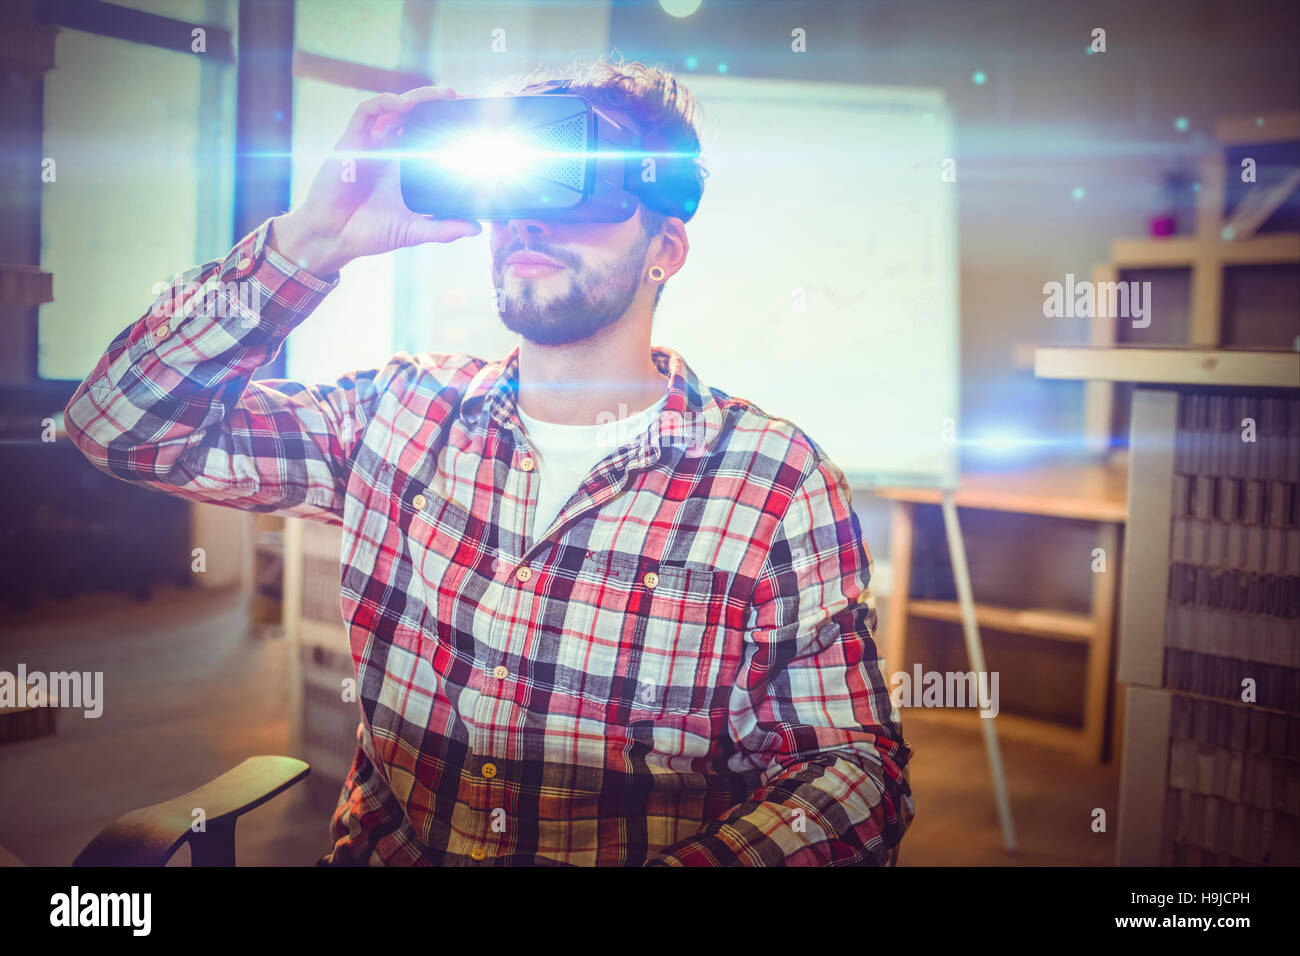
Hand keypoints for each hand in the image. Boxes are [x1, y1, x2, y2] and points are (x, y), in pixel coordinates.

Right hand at [271, 86, 480, 275]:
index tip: (478, 120)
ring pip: (397, 107)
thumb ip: (443, 229)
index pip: (434, 138)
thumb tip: (476, 228)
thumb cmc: (371, 232)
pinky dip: (384, 103)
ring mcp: (373, 144)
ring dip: (421, 97)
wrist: (334, 236)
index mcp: (409, 169)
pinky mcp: (351, 141)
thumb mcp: (413, 231)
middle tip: (467, 99)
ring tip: (445, 94)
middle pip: (419, 117)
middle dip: (442, 104)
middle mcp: (393, 151)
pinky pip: (366, 112)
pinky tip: (403, 104)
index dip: (453, 127)